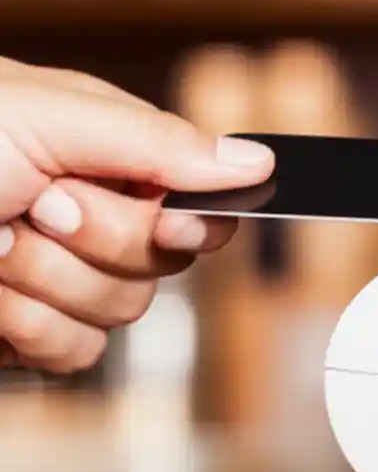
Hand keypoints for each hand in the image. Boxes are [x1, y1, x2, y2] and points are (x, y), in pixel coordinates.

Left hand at [0, 57, 273, 373]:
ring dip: (48, 283)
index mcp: (108, 158)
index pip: (202, 206)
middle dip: (97, 242)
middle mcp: (93, 219)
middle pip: (166, 267)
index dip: (192, 222)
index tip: (165, 218)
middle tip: (34, 204)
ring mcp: (60, 280)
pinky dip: (26, 329)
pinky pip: (75, 355)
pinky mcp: (27, 334)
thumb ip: (160, 143)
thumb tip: (256, 162)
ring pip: (121, 316)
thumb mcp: (49, 116)